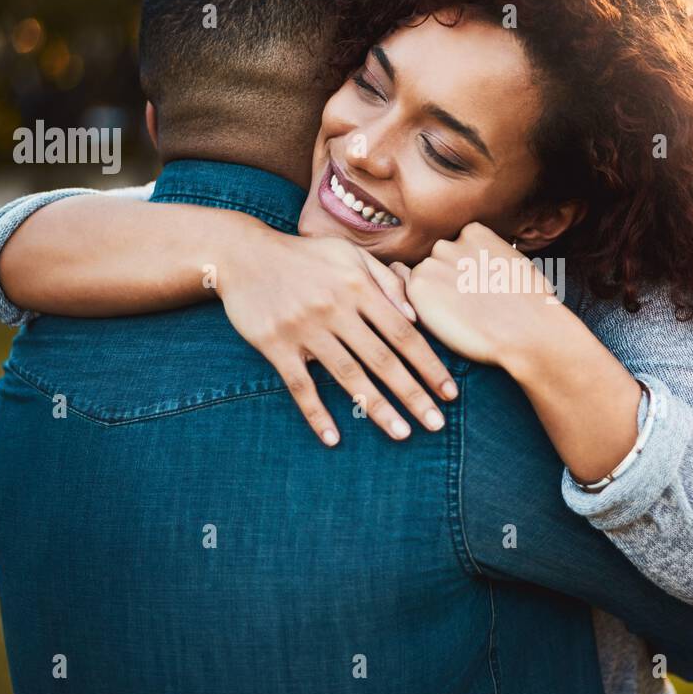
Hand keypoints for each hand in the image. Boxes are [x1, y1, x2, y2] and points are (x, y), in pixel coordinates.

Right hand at [215, 227, 456, 444]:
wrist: (243, 255)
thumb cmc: (305, 257)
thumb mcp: (349, 256)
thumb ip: (386, 283)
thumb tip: (416, 319)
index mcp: (358, 287)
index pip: (403, 333)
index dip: (429, 365)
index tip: (449, 392)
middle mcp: (335, 309)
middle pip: (382, 359)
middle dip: (413, 394)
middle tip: (436, 424)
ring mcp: (304, 329)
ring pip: (347, 376)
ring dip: (377, 408)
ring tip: (402, 434)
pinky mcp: (275, 345)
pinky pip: (300, 385)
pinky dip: (316, 414)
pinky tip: (333, 438)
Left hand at [393, 222, 567, 369]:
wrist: (527, 331)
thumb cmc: (531, 305)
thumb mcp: (514, 263)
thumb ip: (489, 256)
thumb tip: (484, 265)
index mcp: (474, 232)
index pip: (455, 249)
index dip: (464, 272)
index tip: (477, 289)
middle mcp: (449, 242)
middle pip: (436, 263)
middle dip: (446, 281)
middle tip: (467, 306)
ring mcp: (431, 263)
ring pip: (421, 280)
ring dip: (433, 296)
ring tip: (459, 316)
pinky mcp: (418, 288)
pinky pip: (407, 297)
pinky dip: (422, 311)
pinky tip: (446, 322)